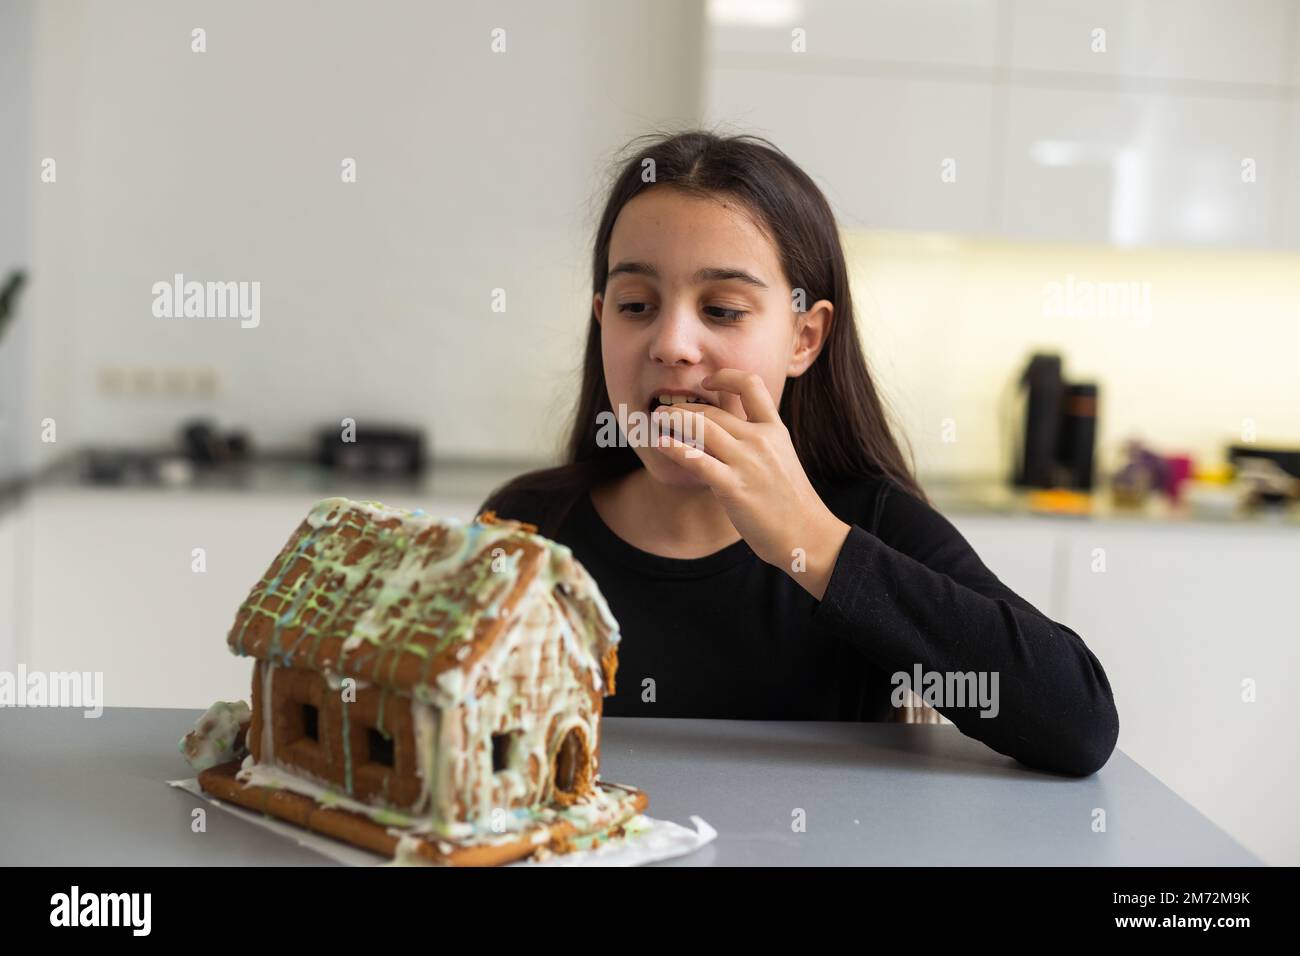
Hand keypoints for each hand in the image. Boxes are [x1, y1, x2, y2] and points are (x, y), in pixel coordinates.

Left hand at [650, 368, 850, 599]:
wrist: (807, 533)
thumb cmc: (790, 500)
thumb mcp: (780, 457)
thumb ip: (756, 439)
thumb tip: (726, 425)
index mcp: (774, 429)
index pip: (751, 385)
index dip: (725, 376)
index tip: (706, 381)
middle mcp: (761, 440)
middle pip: (714, 411)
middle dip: (684, 407)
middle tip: (666, 411)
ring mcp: (747, 462)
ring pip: (703, 427)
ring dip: (675, 420)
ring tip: (658, 419)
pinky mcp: (733, 486)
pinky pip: (698, 461)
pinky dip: (676, 449)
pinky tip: (662, 443)